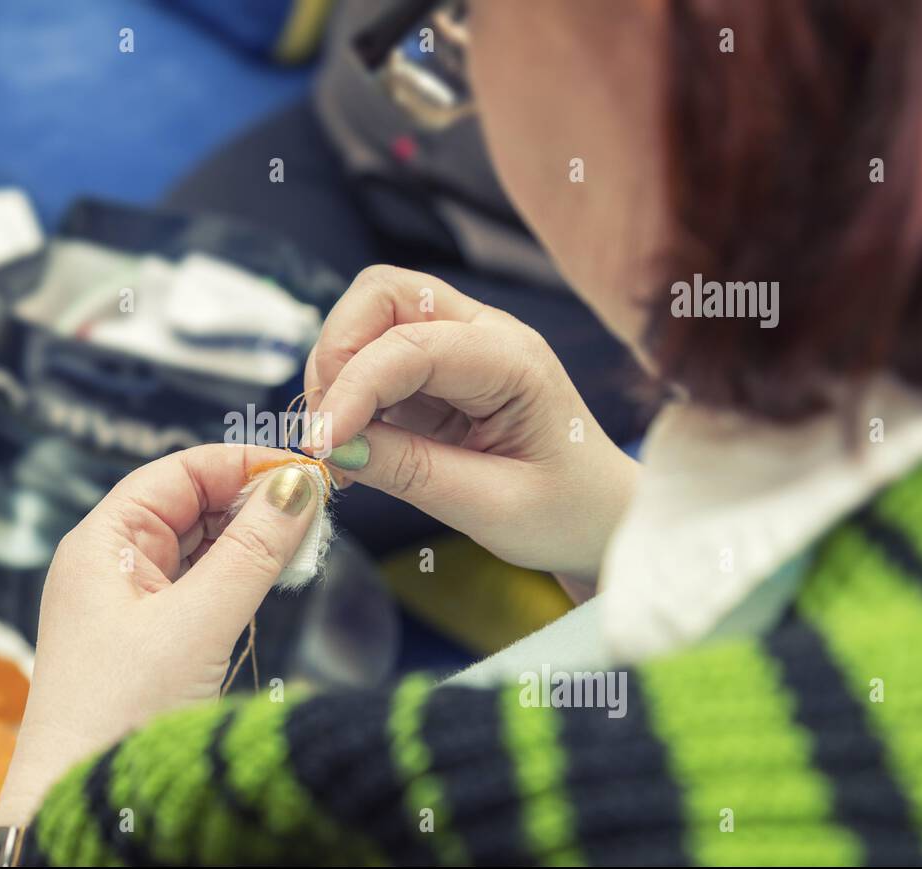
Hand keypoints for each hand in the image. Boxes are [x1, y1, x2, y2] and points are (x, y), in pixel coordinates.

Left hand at [0, 444, 317, 825]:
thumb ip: (253, 552)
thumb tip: (297, 489)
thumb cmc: (112, 718)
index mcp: (101, 541)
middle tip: (316, 511)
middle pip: (191, 504)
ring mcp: (127, 602)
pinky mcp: (147, 637)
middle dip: (252, 502)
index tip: (303, 471)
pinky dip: (238, 579)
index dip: (242, 464)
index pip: (179, 471)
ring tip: (302, 545)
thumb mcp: (197, 625)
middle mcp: (109, 563)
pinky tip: (270, 581)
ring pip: (200, 546)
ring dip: (249, 541)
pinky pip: (199, 586)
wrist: (76, 803)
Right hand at [307, 265, 638, 586]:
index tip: (320, 442)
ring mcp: (458, 347)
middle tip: (328, 429)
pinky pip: (372, 360)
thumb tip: (334, 444)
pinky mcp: (436, 374)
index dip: (353, 386)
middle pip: (382, 294)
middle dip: (337, 353)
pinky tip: (354, 448)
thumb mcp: (493, 509)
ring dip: (336, 374)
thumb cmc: (566, 513)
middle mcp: (485, 335)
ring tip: (340, 447)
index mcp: (514, 361)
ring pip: (369, 319)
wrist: (600, 520)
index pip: (411, 344)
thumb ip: (411, 473)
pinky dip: (347, 396)